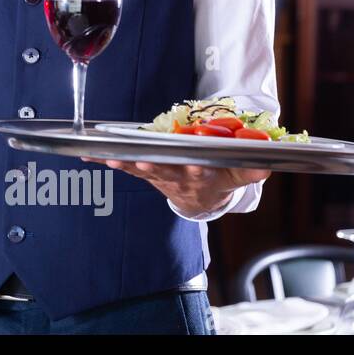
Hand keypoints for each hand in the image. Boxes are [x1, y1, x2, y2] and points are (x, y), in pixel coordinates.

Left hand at [81, 157, 269, 217]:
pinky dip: (105, 160)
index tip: (198, 165)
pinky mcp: (143, 171)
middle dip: (155, 167)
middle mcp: (176, 176)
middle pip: (165, 171)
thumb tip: (264, 167)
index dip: (199, 169)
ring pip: (140, 168)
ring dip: (125, 164)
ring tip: (111, 158)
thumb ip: (250, 170)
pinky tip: (89, 156)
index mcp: (200, 175)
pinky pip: (123, 164)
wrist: (200, 199)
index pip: (201, 172)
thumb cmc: (218, 178)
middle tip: (145, 163)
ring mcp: (157, 175)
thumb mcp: (238, 176)